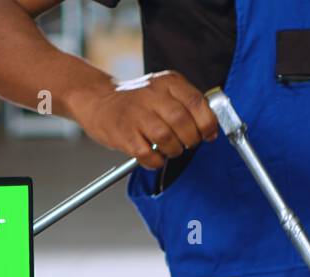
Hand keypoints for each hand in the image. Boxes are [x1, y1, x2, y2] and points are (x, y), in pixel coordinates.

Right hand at [68, 70, 217, 169]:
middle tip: (186, 143)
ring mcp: (136, 114)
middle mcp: (152, 95)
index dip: (207, 123)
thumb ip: (188, 106)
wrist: (98, 100)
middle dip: (190, 139)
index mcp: (167, 82)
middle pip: (183, 122)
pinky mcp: (124, 133)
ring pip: (166, 139)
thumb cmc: (135, 100)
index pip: (197, 103)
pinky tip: (154, 156)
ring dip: (173, 150)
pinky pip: (147, 154)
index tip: (208, 134)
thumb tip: (212, 130)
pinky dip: (155, 161)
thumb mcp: (164, 91)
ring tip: (169, 149)